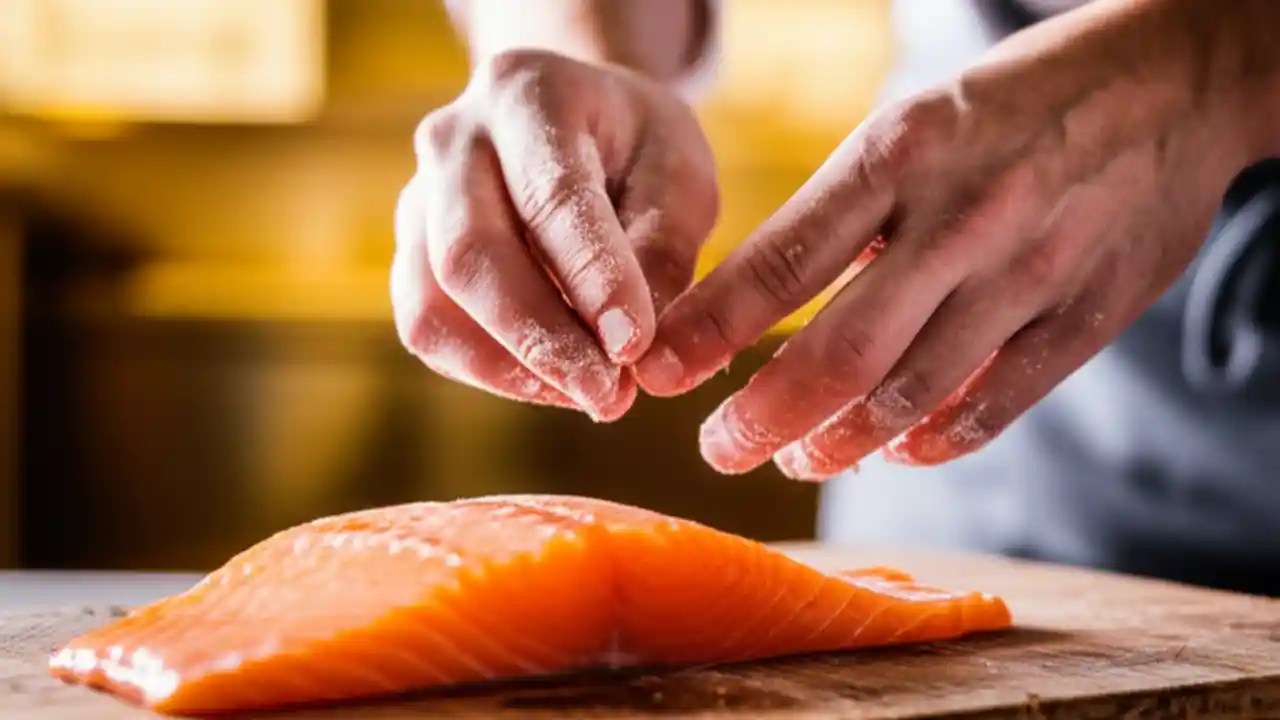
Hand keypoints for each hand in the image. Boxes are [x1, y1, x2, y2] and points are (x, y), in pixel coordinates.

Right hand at [393, 50, 717, 420]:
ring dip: (512, 367)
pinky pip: (429, 329)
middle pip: (470, 254)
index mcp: (529, 92)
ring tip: (591, 395)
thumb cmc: (636, 148)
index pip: (552, 195)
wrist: (577, 125)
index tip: (634, 346)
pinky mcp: (409, 254)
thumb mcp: (680, 174)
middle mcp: (453, 138)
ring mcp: (416, 197)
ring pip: (433, 304)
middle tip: (611, 396)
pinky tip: (554, 382)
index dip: (592, 278)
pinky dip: (491, 370)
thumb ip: (662, 251)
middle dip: (541, 339)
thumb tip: (638, 352)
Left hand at [634, 0, 1265, 472]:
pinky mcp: (1087, 318)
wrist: (1173, 81)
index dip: (710, 331)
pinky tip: (894, 452)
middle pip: (840, 351)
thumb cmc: (1011, 106)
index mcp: (899, 153)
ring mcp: (1029, 274)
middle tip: (719, 452)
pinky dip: (934, 441)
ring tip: (798, 462)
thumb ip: (846, 216)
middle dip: (764, 418)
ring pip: (912, 394)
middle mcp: (961, 219)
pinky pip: (996, 406)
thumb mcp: (913, 124)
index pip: (782, 262)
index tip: (659, 371)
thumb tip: (759, 311)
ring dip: (840, 444)